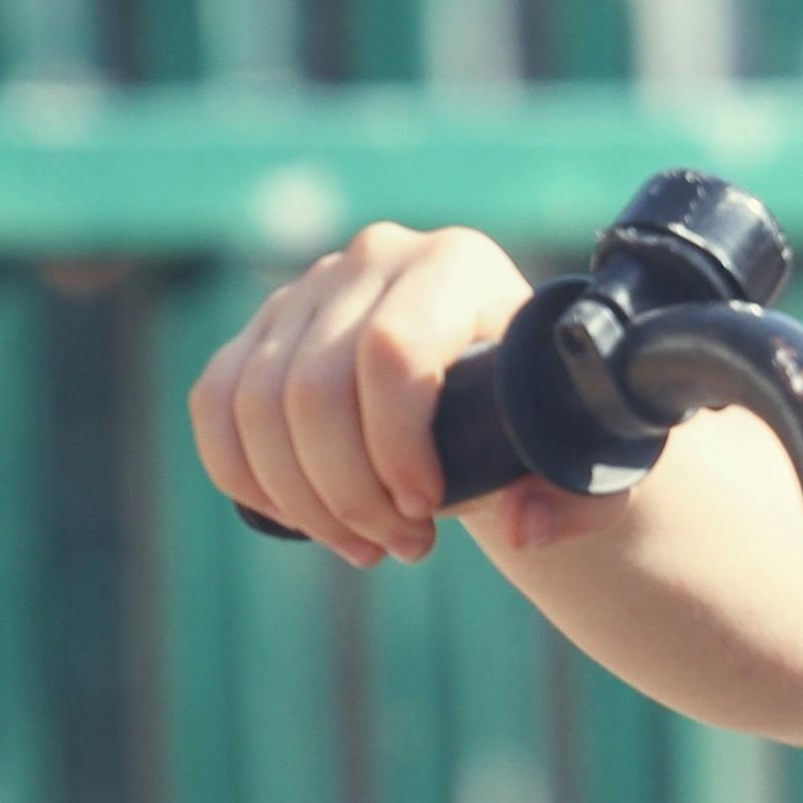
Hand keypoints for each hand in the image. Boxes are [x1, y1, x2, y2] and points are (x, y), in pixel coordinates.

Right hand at [187, 219, 597, 572]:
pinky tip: (294, 517)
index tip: (427, 508)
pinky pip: (214, 404)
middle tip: (401, 545)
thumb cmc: (549, 424)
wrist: (501, 400)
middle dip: (348, 491)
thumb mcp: (588, 458)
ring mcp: (307, 290)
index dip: (395, 443)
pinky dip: (242, 475)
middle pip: (314, 385)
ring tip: (364, 544)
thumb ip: (580, 499)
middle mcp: (374, 258)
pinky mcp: (259, 332)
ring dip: (302, 498)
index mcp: (459, 264)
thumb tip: (523, 525)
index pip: (393, 348)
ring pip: (255, 403)